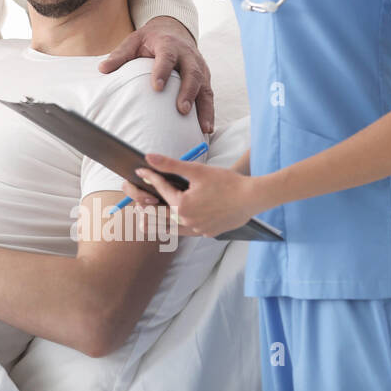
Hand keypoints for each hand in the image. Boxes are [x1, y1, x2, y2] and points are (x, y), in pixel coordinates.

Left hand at [98, 16, 214, 134]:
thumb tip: (102, 69)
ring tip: (203, 128)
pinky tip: (206, 129)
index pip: (167, 57)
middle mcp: (188, 55)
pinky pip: (209, 95)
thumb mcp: (133, 41)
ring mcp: (199, 67)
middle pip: (192, 73)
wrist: (173, 30)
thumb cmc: (150, 39)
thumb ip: (120, 55)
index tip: (156, 87)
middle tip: (182, 110)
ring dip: (205, 108)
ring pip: (205, 87)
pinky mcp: (205, 78)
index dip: (162, 71)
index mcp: (169, 45)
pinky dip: (209, 112)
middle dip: (188, 92)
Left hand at [123, 152, 264, 237]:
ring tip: (151, 214)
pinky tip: (177, 222)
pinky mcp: (208, 233)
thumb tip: (148, 158)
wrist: (252, 198)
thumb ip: (170, 165)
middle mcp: (187, 221)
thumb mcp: (196, 170)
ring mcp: (198, 230)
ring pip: (171, 229)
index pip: (160, 190)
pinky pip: (187, 232)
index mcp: (181, 206)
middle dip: (146, 207)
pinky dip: (178, 227)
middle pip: (158, 216)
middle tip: (137, 201)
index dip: (149, 177)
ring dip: (160, 221)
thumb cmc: (227, 182)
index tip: (140, 171)